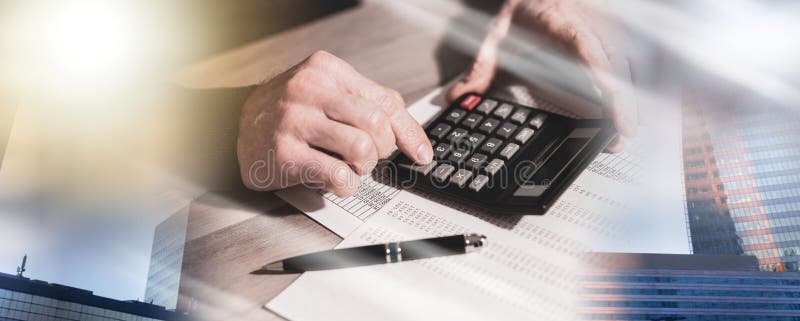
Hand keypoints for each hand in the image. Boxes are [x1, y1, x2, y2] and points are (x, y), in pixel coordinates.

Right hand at [238, 51, 432, 196]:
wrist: (235, 125)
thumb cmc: (289, 112)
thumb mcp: (326, 94)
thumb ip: (367, 106)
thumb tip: (414, 139)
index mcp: (326, 71)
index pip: (385, 100)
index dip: (409, 132)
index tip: (421, 154)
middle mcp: (309, 90)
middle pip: (376, 124)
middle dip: (381, 150)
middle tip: (368, 158)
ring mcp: (294, 121)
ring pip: (361, 148)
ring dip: (362, 168)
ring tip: (347, 166)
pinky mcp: (284, 153)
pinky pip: (337, 175)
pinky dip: (345, 184)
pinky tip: (333, 179)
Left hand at [448, 0, 635, 151]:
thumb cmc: (524, 7)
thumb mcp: (496, 33)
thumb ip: (481, 65)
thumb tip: (460, 95)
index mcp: (563, 24)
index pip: (590, 51)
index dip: (606, 78)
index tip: (614, 104)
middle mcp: (589, 27)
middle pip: (617, 66)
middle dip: (624, 103)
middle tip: (621, 137)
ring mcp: (602, 33)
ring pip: (626, 68)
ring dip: (629, 101)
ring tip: (622, 134)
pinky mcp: (607, 40)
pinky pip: (624, 66)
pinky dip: (627, 90)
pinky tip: (623, 114)